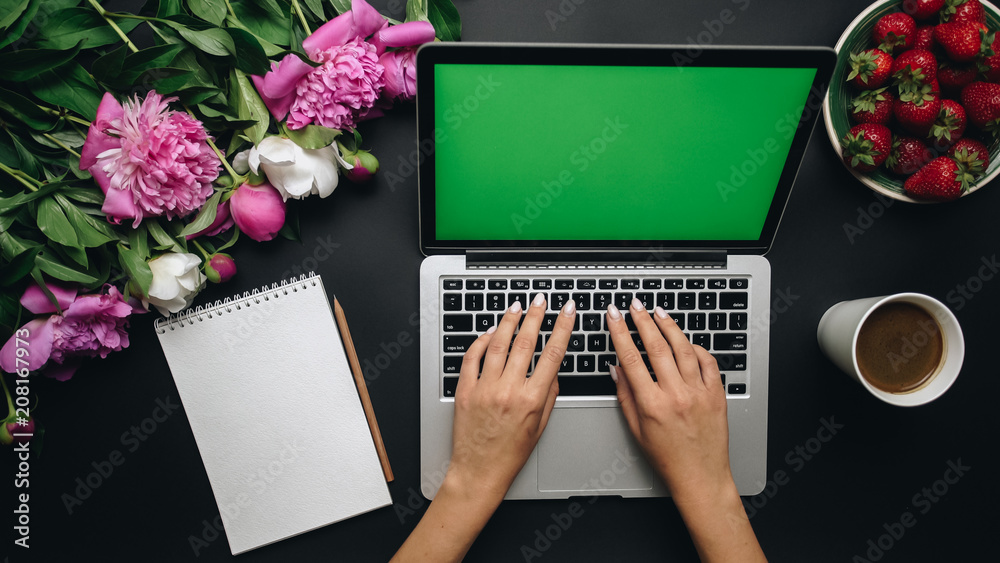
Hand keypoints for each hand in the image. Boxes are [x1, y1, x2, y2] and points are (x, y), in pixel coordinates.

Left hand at [392, 294, 575, 562]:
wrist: (478, 472)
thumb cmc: (510, 455)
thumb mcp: (540, 427)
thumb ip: (549, 395)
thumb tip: (552, 370)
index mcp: (532, 399)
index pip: (553, 353)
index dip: (563, 327)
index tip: (568, 311)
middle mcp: (508, 390)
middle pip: (525, 342)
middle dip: (536, 316)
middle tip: (540, 300)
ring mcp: (484, 388)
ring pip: (497, 343)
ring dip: (509, 321)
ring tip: (517, 308)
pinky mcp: (464, 390)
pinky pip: (472, 357)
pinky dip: (480, 340)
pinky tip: (489, 331)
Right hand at [606, 299, 765, 561]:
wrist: (701, 476)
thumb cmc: (668, 458)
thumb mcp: (637, 430)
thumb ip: (625, 396)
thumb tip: (617, 368)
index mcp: (652, 404)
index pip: (631, 359)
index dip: (620, 332)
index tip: (614, 316)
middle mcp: (676, 395)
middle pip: (656, 347)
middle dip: (643, 321)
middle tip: (635, 305)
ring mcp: (699, 393)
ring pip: (683, 349)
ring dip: (669, 327)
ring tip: (658, 312)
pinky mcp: (717, 394)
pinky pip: (708, 362)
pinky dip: (696, 347)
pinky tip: (686, 340)